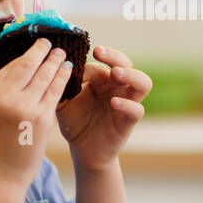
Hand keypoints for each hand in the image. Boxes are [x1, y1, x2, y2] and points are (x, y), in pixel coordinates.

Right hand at [0, 38, 74, 190]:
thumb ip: (2, 94)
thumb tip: (19, 70)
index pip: (9, 67)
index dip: (25, 54)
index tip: (34, 46)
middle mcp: (4, 97)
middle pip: (27, 65)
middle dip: (40, 51)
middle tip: (50, 42)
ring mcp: (24, 107)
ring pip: (43, 76)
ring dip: (55, 61)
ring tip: (62, 53)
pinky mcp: (41, 118)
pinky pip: (55, 91)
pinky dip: (63, 78)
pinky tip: (69, 70)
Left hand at [55, 45, 149, 170]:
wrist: (83, 150)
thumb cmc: (74, 122)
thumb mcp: (64, 102)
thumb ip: (63, 85)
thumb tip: (60, 65)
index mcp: (101, 80)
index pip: (101, 64)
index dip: (89, 63)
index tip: (72, 64)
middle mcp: (116, 88)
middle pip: (126, 64)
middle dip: (114, 56)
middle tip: (99, 52)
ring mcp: (126, 103)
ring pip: (143, 82)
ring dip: (131, 75)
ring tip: (116, 73)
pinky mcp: (128, 121)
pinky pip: (137, 109)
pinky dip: (128, 104)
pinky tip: (114, 103)